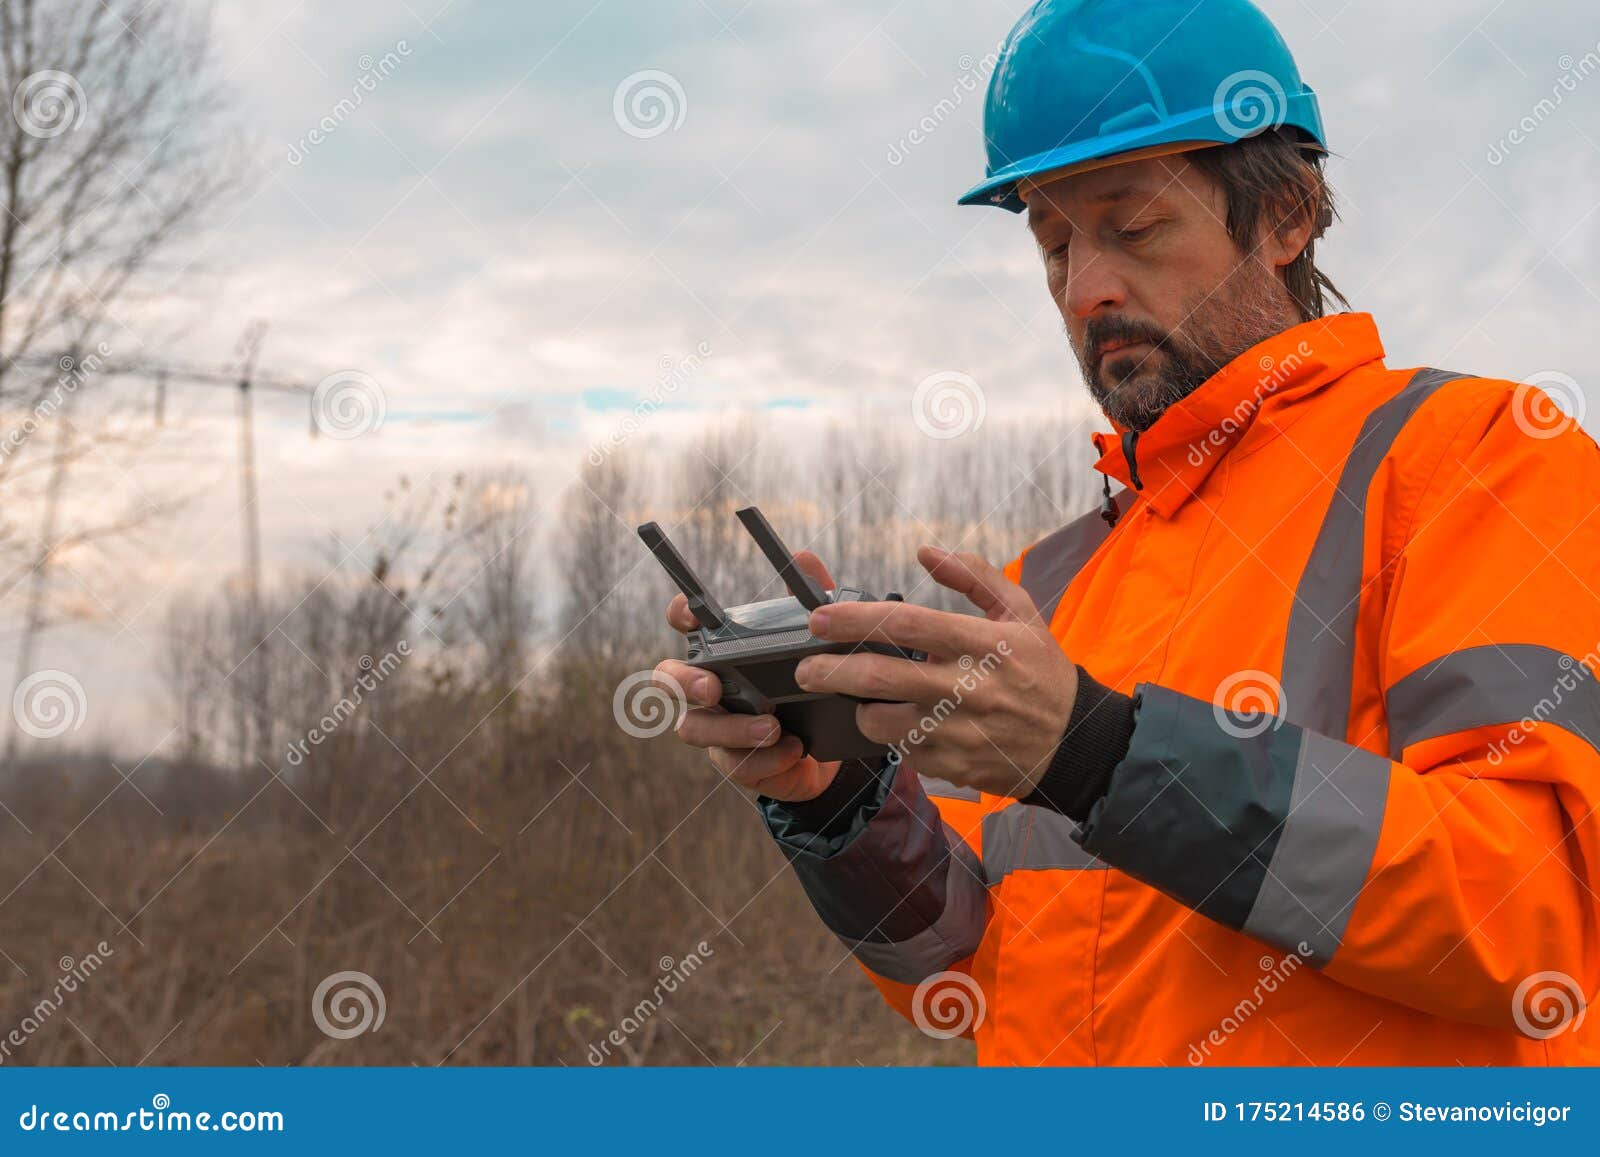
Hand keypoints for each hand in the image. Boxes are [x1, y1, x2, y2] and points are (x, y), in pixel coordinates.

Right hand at [655, 549, 841, 801]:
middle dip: (683, 682)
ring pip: (694, 729)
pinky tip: (794, 750)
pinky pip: (736, 764)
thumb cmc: (810, 683)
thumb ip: (812, 602)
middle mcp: (708, 688)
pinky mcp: (736, 762)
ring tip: (772, 726)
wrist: (830, 747)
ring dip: (731, 728)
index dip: (680, 615)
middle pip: (667, 680)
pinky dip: (765, 759)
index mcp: (721, 652)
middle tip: (712, 687)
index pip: (685, 626)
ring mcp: (716, 728)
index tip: (689, 614)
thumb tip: (805, 558)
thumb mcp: (818, 642)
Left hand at [793, 546, 1077, 797]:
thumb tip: (927, 551)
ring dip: (861, 709)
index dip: (855, 619)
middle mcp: (969, 689)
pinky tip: (908, 724)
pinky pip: (903, 752)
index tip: (820, 619)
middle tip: (805, 668)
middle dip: (830, 671)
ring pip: (882, 723)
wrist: (1072, 742)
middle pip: (880, 677)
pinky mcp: (954, 766)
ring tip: (865, 698)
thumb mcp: (1020, 613)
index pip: (907, 624)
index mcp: (984, 644)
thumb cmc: (1040, 670)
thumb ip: (974, 575)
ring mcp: (960, 733)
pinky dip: (895, 737)